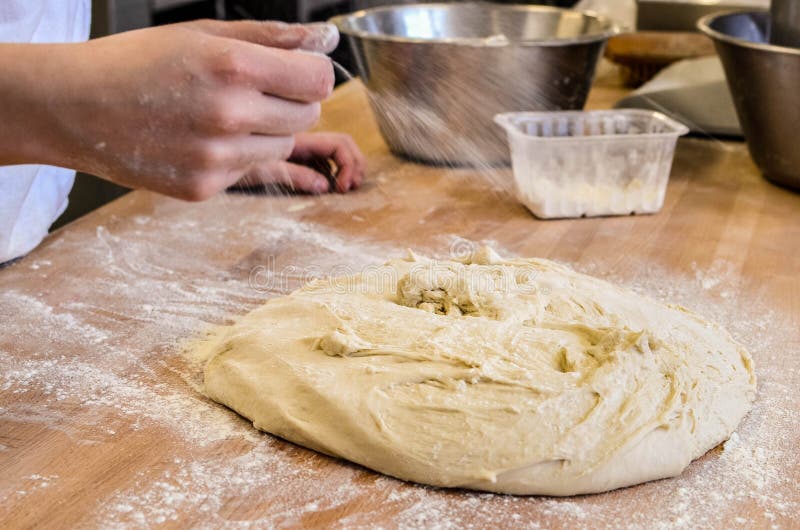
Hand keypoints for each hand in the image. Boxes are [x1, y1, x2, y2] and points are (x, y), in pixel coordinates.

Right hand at [0, 20, 340, 199]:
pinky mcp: (204, 187)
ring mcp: (216, 157)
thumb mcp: (202, 35)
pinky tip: (201, 138)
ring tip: (222, 114)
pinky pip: (251, 169)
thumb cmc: (136, 63)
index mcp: (232, 67)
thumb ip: (271, 37)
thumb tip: (327, 39)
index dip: (312, 73)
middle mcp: (229, 114)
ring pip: (283, 145)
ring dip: (267, 130)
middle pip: (308, 115)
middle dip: (291, 101)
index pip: (319, 80)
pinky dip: (238, 154)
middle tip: (251, 91)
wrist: (73, 106)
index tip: (297, 71)